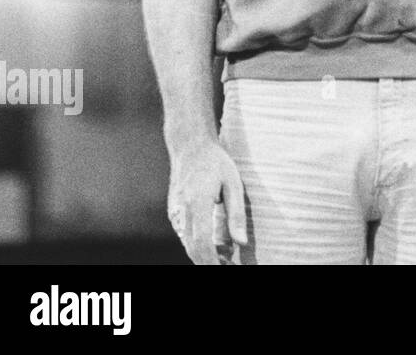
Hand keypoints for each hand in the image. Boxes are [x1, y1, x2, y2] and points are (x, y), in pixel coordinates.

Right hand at [167, 139, 246, 264]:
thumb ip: (236, 214)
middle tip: (231, 265)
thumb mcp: (234, 183)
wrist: (190, 147)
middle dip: (210, 263)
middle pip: (193, 249)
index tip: (228, 268)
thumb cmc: (216, 162)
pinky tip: (217, 245)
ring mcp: (175, 212)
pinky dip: (199, 245)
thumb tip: (241, 243)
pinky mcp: (174, 213)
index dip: (213, 262)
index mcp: (197, 203)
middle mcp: (182, 211)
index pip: (202, 243)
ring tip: (228, 258)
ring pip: (188, 244)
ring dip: (205, 256)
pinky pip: (185, 236)